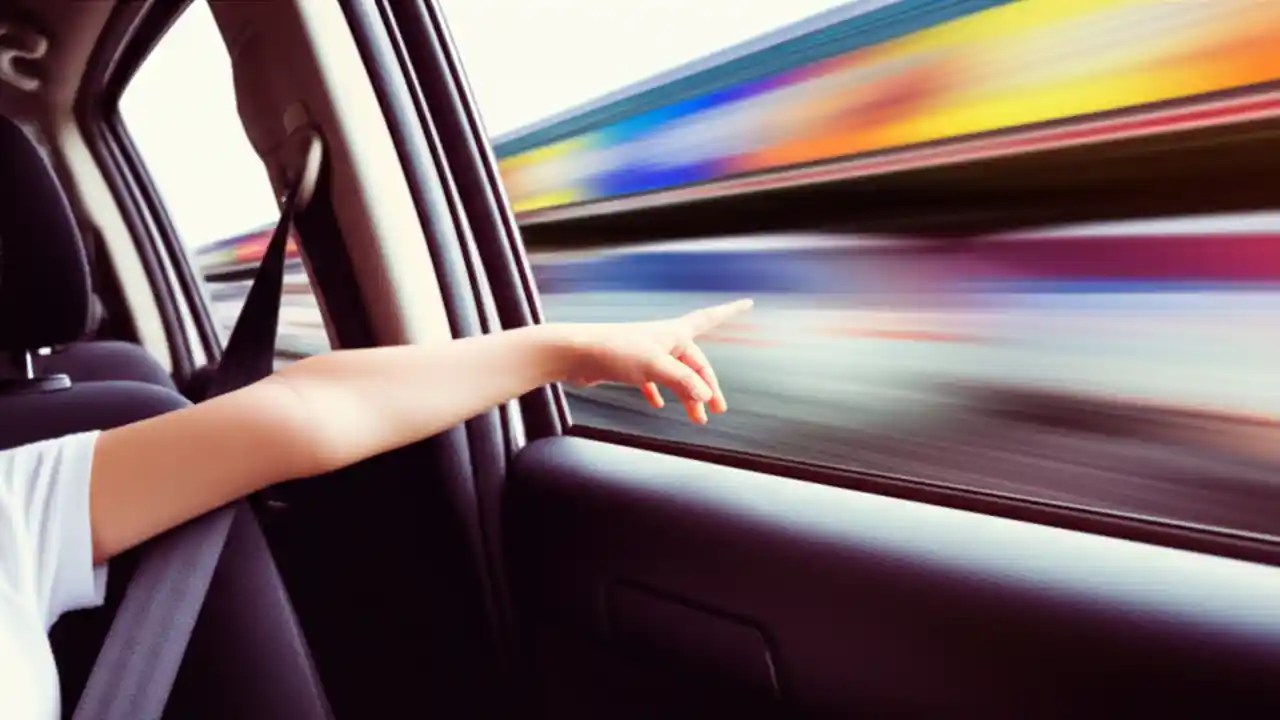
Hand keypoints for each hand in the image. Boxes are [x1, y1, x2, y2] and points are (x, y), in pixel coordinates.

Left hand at [554, 299, 752, 424]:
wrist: (577, 353)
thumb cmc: (615, 350)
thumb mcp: (655, 366)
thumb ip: (682, 382)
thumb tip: (705, 396)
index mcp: (675, 333)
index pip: (710, 318)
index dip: (730, 311)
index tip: (747, 302)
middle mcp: (665, 340)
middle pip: (695, 364)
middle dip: (707, 387)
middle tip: (716, 410)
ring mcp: (649, 353)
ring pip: (677, 376)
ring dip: (687, 396)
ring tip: (695, 418)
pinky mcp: (632, 366)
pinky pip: (654, 381)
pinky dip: (659, 392)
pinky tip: (657, 405)